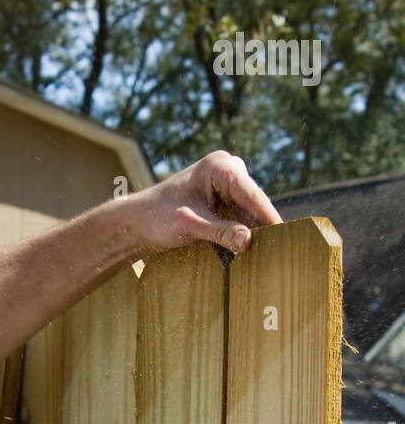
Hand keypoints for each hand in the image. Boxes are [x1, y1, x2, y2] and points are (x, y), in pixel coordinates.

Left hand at [131, 150, 281, 256]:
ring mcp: (227, 184)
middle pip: (254, 203)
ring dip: (254, 233)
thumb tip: (248, 240)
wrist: (138, 222)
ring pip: (249, 212)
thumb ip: (219, 232)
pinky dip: (243, 234)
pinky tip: (251, 253)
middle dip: (263, 226)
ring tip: (270, 255)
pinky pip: (240, 218)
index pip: (252, 194)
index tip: (286, 234)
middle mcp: (228, 170)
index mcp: (220, 167)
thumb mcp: (189, 226)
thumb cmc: (157, 218)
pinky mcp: (224, 200)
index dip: (268, 216)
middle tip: (281, 251)